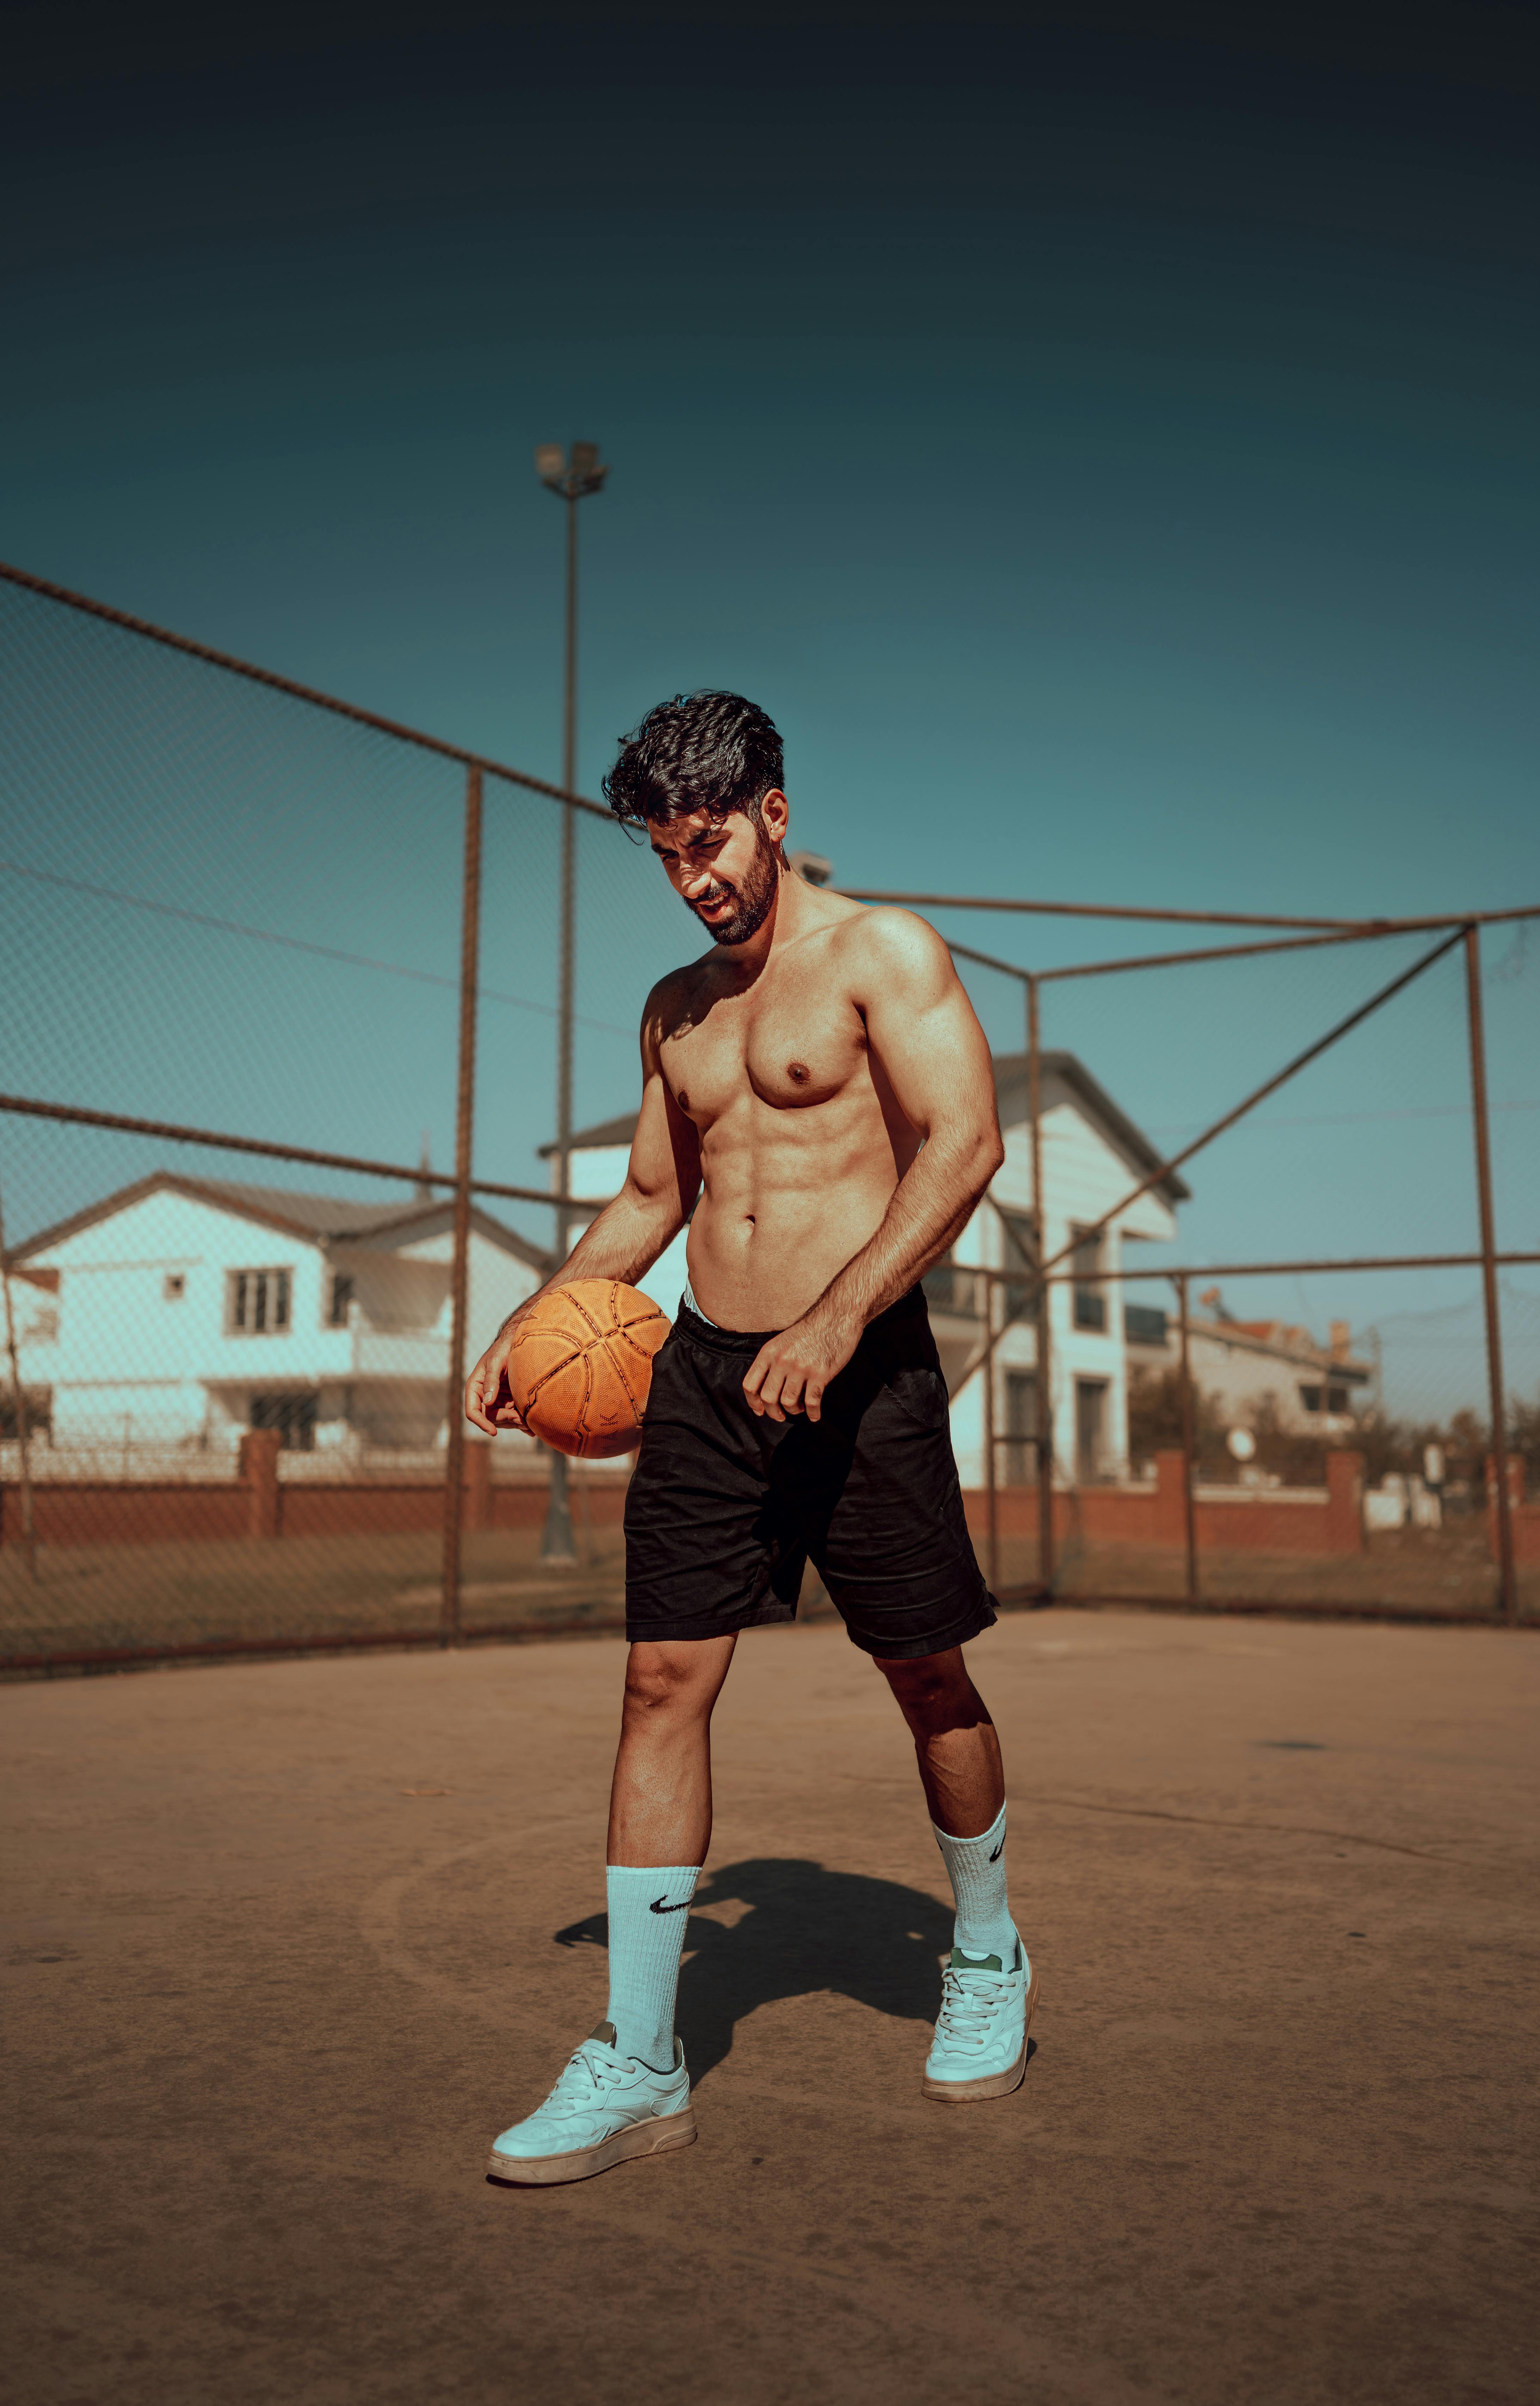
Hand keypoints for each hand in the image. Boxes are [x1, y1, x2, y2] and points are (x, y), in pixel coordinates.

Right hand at [464, 1324, 528, 1436]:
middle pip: (490, 1418)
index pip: (472, 1411)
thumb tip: (487, 1402)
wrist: (520, 1342)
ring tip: (530, 1425)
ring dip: (515, 1424)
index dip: (481, 1423)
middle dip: (506, 1421)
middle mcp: (484, 1396)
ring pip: (503, 1420)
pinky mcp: (510, 1401)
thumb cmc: (504, 1349)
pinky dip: (521, 1422)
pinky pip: (513, 1415)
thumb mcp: (497, 1362)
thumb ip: (491, 1380)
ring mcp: (497, 1400)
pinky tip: (531, 1429)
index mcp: (475, 1387)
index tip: (493, 1432)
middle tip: (522, 1421)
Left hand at [742, 1309, 861, 1423]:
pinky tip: (814, 1415)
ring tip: (799, 1408)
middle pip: (768, 1397)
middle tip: (780, 1415)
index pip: (750, 1384)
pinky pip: (812, 1402)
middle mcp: (782, 1360)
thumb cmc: (810, 1330)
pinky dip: (813, 1413)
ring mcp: (801, 1367)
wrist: (836, 1317)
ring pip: (788, 1402)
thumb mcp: (782, 1341)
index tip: (760, 1410)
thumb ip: (773, 1361)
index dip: (753, 1402)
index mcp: (769, 1352)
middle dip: (773, 1412)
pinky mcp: (820, 1373)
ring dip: (793, 1411)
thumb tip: (766, 1387)